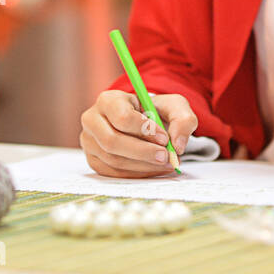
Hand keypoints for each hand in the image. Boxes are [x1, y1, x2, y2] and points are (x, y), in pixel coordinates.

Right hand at [79, 91, 197, 177]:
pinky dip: (136, 174)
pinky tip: (152, 169)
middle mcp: (92, 119)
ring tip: (164, 164)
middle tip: (166, 157)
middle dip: (142, 153)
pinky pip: (112, 173)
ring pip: (113, 160)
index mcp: (109, 100)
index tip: (164, 138)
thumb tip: (177, 145)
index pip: (122, 117)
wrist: (142, 122)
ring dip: (142, 166)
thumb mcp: (174, 106)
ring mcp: (90, 141)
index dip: (144, 131)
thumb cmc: (155, 112)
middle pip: (113, 142)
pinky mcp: (94, 159)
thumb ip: (183, 119)